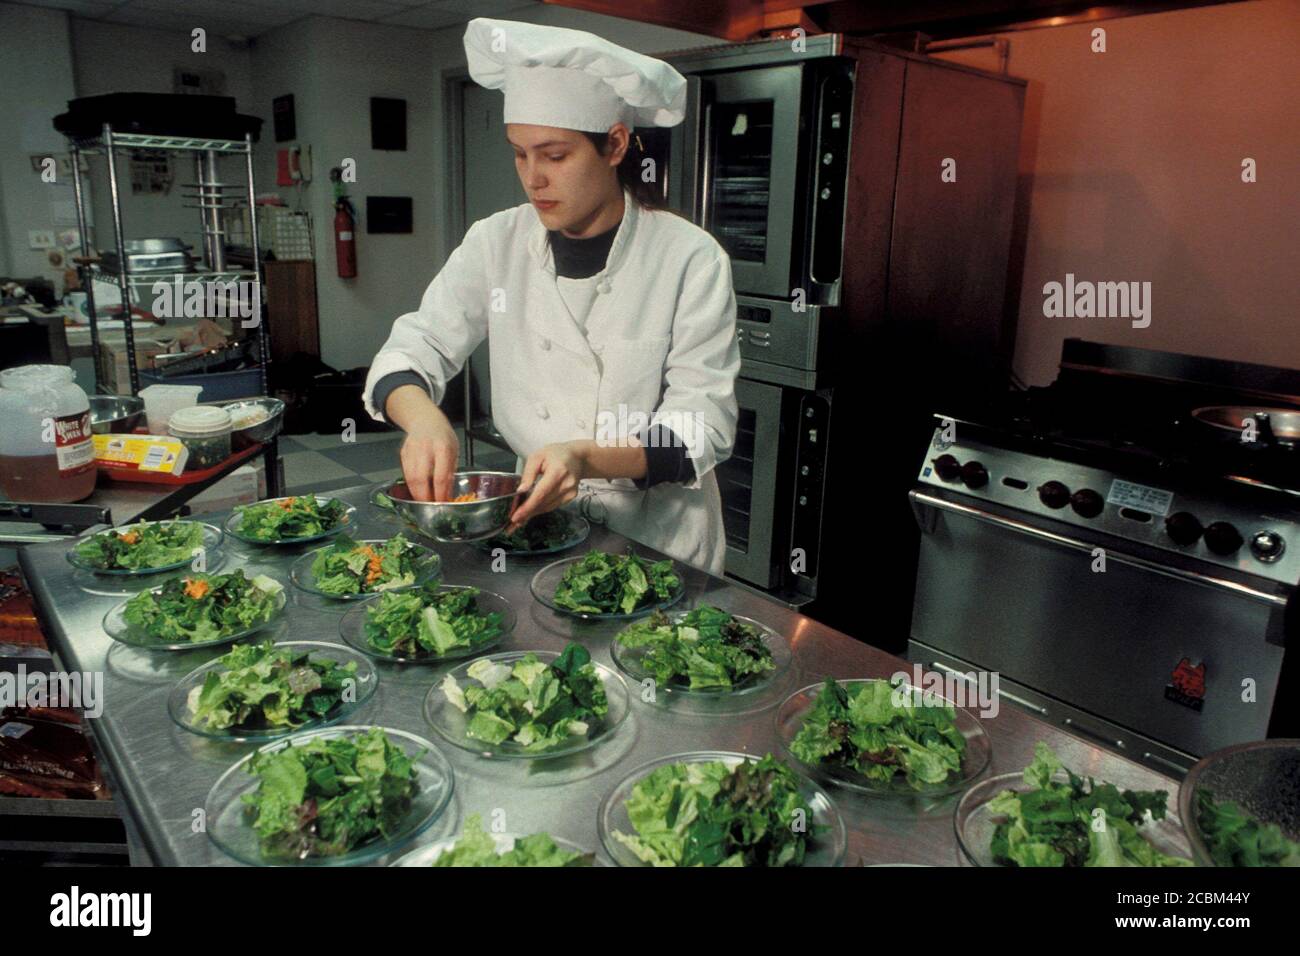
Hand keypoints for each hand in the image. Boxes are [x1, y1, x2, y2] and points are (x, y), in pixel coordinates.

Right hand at [385, 384, 459, 501]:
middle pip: (421, 479)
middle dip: (424, 497)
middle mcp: (425, 448)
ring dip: (416, 493)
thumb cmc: (443, 436)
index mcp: (442, 447)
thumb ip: (449, 471)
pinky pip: (405, 473)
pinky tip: (417, 490)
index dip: (440, 493)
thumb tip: (446, 494)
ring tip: (424, 502)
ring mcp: (411, 450)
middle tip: (430, 507)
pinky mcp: (402, 453)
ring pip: (410, 478)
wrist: (424, 420)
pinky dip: (410, 485)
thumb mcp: (454, 450)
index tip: (442, 503)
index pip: (440, 476)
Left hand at [505, 441, 588, 532]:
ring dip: (533, 513)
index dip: (528, 507)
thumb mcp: (537, 456)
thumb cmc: (555, 454)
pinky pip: (553, 506)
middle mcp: (566, 484)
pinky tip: (531, 511)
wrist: (577, 457)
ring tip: (519, 519)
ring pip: (548, 507)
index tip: (516, 516)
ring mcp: (570, 492)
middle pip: (543, 503)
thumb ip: (528, 473)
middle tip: (512, 522)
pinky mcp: (571, 497)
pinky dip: (541, 509)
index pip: (541, 493)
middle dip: (527, 513)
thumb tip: (521, 491)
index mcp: (558, 471)